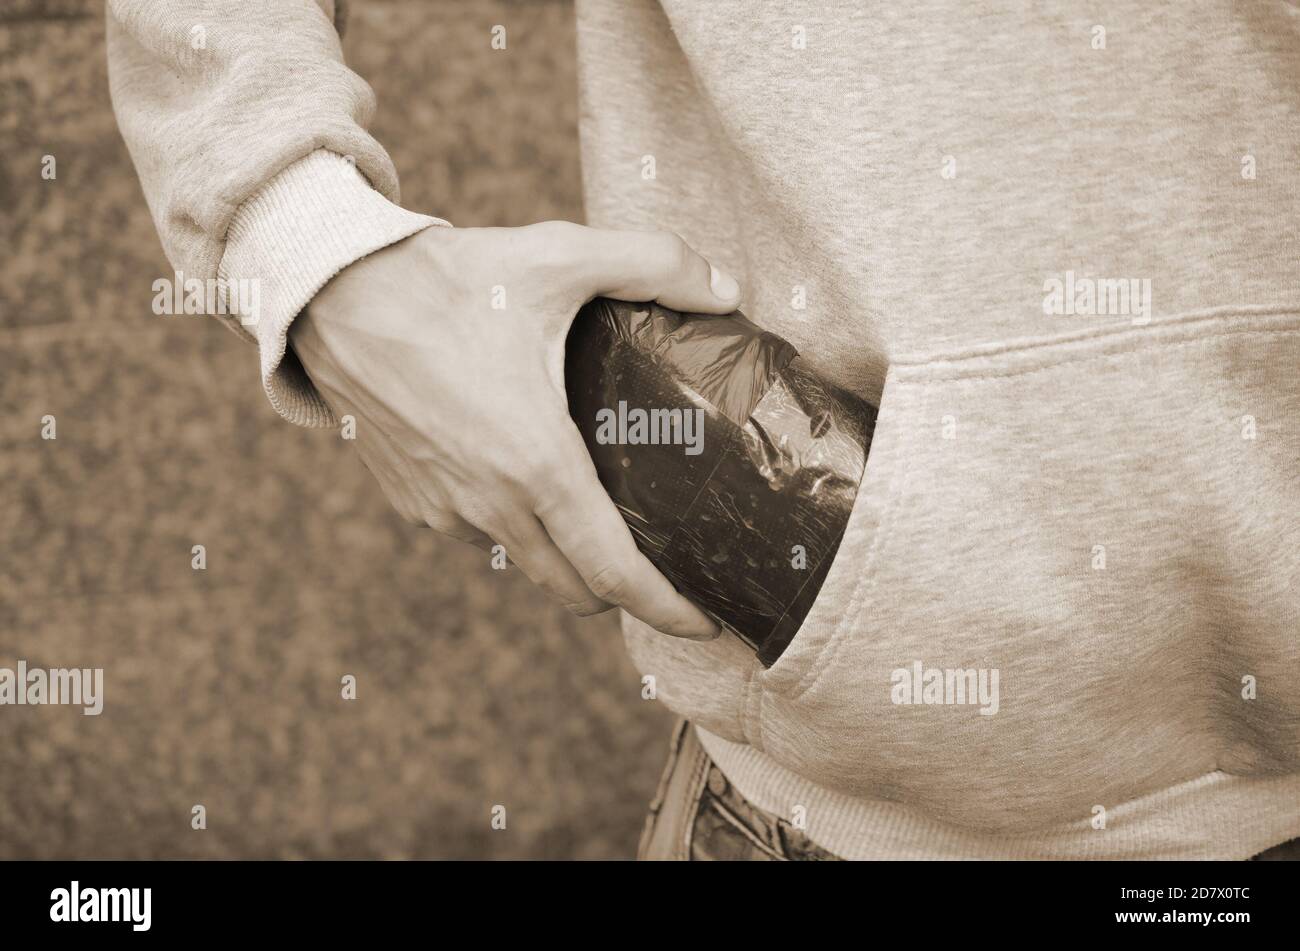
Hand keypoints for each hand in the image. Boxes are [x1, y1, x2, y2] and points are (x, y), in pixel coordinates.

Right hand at [289, 221, 742, 638]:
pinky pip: (479, 532)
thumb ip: (657, 265)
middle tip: (667, 569)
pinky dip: (514, 523)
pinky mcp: (413, 501)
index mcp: (535, 462)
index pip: (614, 573)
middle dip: (625, 593)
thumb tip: (728, 292)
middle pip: (575, 589)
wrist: (330, 291)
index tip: (706, 624)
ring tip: (600, 511)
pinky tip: (528, 475)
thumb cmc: (447, 279)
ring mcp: (444, 510)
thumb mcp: (560, 256)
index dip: (667, 609)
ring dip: (566, 554)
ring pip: (526, 561)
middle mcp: (489, 504)